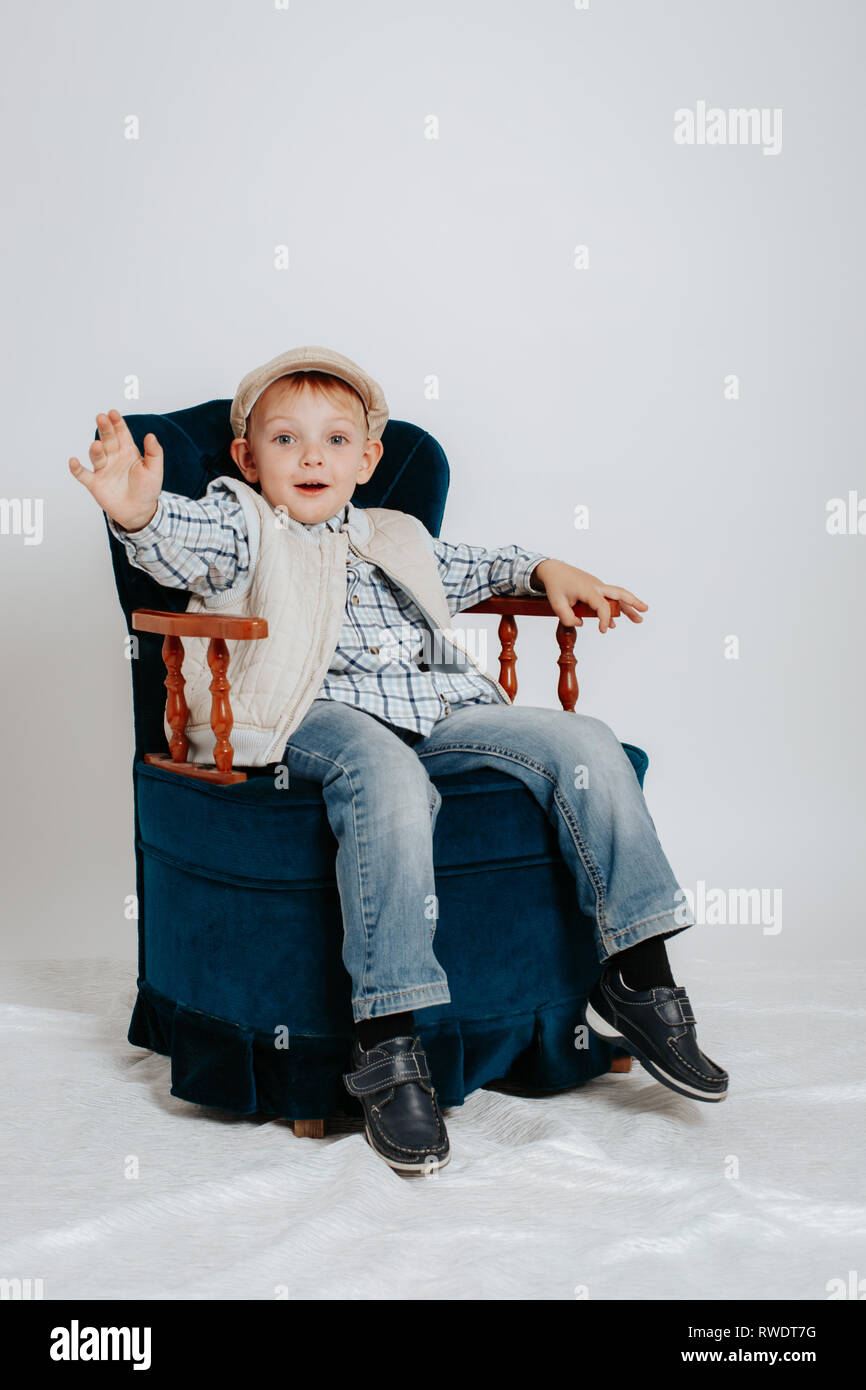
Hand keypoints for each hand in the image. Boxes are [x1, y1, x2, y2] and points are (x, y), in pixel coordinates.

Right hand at [69, 408, 162, 530]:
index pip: (121, 433)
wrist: (140, 511)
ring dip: (96, 449)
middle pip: (107, 439)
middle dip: (105, 429)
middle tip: (102, 418)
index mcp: (128, 451)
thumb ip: (154, 453)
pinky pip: (83, 475)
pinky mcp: (95, 484)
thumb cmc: (148, 489)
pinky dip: (77, 469)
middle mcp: (113, 457)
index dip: (117, 423)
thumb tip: (151, 435)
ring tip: (97, 445)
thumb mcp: (155, 470)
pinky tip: (73, 461)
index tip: (113, 413)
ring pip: (97, 455)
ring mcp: (103, 469)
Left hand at [531, 558, 647, 633]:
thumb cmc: (555, 585)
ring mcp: (597, 587)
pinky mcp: (596, 589)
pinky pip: (609, 598)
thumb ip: (568, 618)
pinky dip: (616, 607)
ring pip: (617, 596)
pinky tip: (615, 621)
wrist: (554, 570)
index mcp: (588, 590)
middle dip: (633, 602)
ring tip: (639, 619)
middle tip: (645, 611)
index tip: (603, 630)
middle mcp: (596, 587)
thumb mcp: (557, 604)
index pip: (603, 606)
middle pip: (619, 593)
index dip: (605, 619)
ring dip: (629, 606)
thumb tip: (581, 623)